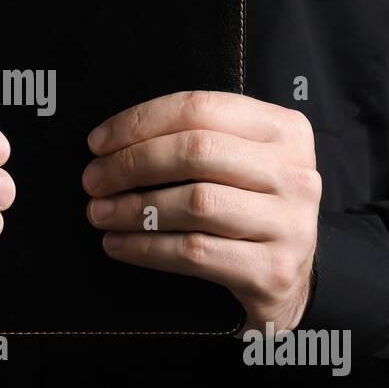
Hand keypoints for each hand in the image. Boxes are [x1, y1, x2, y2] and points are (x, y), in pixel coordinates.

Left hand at [82, 91, 320, 333]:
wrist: (289, 278)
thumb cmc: (248, 209)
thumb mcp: (239, 162)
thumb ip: (195, 140)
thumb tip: (113, 142)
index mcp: (283, 129)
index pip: (200, 108)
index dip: (141, 122)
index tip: (98, 143)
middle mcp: (295, 172)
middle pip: (197, 151)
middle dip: (132, 164)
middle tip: (93, 180)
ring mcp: (289, 223)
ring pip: (196, 202)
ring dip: (134, 208)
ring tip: (100, 213)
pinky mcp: (273, 269)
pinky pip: (195, 252)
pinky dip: (146, 248)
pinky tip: (119, 244)